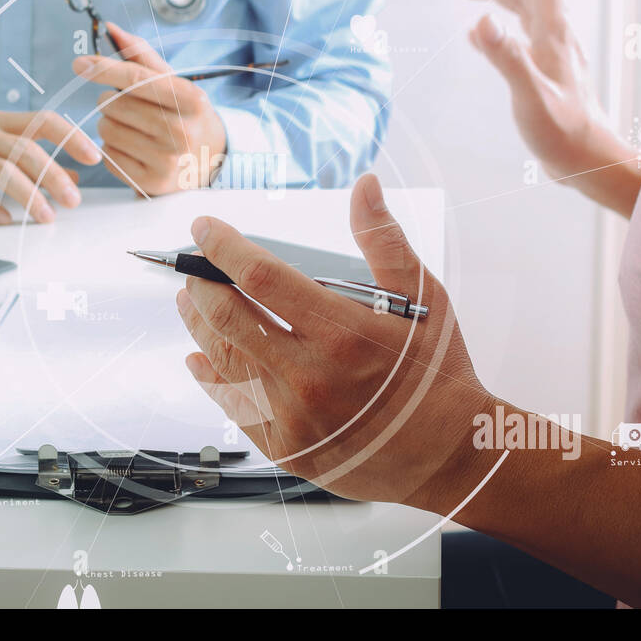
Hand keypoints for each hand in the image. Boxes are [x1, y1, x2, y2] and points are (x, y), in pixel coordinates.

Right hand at [0, 110, 101, 223]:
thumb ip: (35, 162)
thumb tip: (74, 178)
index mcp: (0, 122)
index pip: (42, 121)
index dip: (71, 137)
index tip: (94, 157)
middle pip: (24, 149)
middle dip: (53, 176)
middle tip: (73, 200)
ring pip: (0, 170)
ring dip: (28, 195)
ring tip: (46, 216)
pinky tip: (5, 221)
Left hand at [72, 22, 226, 195]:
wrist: (209, 158)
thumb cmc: (184, 114)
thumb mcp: (173, 83)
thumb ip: (141, 55)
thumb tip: (111, 29)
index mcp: (191, 100)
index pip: (137, 79)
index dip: (104, 68)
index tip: (79, 63)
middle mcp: (181, 131)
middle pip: (115, 104)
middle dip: (110, 101)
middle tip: (125, 106)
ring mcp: (167, 160)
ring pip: (106, 130)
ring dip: (109, 124)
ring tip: (131, 127)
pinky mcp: (150, 183)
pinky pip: (107, 156)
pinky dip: (112, 149)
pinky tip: (132, 148)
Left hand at [175, 173, 497, 510]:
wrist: (450, 454)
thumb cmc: (435, 374)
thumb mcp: (422, 298)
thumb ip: (384, 240)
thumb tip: (364, 186)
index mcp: (341, 332)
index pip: (261, 277)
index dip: (224, 247)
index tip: (205, 228)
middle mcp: (310, 375)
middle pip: (230, 317)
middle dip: (203, 284)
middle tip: (195, 268)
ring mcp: (294, 415)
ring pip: (224, 360)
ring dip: (200, 324)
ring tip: (191, 302)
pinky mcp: (286, 447)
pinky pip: (233, 406)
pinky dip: (210, 377)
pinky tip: (200, 358)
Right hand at [456, 0, 640, 215]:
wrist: (590, 162)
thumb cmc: (563, 134)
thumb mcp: (529, 96)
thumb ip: (505, 58)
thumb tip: (479, 22)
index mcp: (553, 31)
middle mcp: (556, 32)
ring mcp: (553, 49)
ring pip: (524, 3)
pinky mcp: (547, 67)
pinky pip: (521, 30)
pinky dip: (497, 21)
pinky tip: (478, 33)